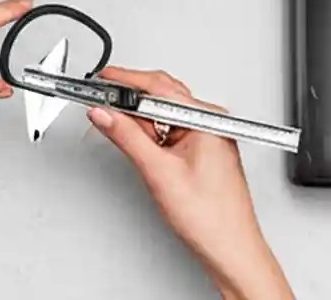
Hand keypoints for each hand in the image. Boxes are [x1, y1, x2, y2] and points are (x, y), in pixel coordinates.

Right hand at [88, 67, 292, 299]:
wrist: (230, 249)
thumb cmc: (210, 217)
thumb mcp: (158, 172)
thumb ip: (127, 137)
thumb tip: (104, 113)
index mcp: (207, 118)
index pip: (158, 87)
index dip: (125, 81)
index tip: (100, 82)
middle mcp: (210, 122)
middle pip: (161, 94)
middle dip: (129, 96)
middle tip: (100, 98)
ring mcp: (207, 135)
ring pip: (163, 113)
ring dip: (138, 116)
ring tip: (114, 122)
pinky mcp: (201, 149)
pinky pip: (169, 129)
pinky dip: (148, 131)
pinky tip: (135, 140)